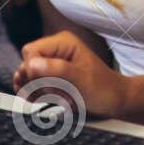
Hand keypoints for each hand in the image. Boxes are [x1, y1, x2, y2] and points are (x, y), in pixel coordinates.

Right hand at [13, 31, 131, 119]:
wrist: (115, 100)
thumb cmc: (102, 88)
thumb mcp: (81, 79)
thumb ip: (56, 69)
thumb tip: (31, 65)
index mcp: (62, 42)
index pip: (31, 51)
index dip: (32, 70)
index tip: (45, 87)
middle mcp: (55, 49)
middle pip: (28, 64)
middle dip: (37, 83)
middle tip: (56, 95)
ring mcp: (53, 62)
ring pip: (30, 76)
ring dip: (40, 91)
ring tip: (58, 99)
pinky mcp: (52, 75)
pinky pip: (35, 84)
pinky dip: (40, 95)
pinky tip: (50, 102)